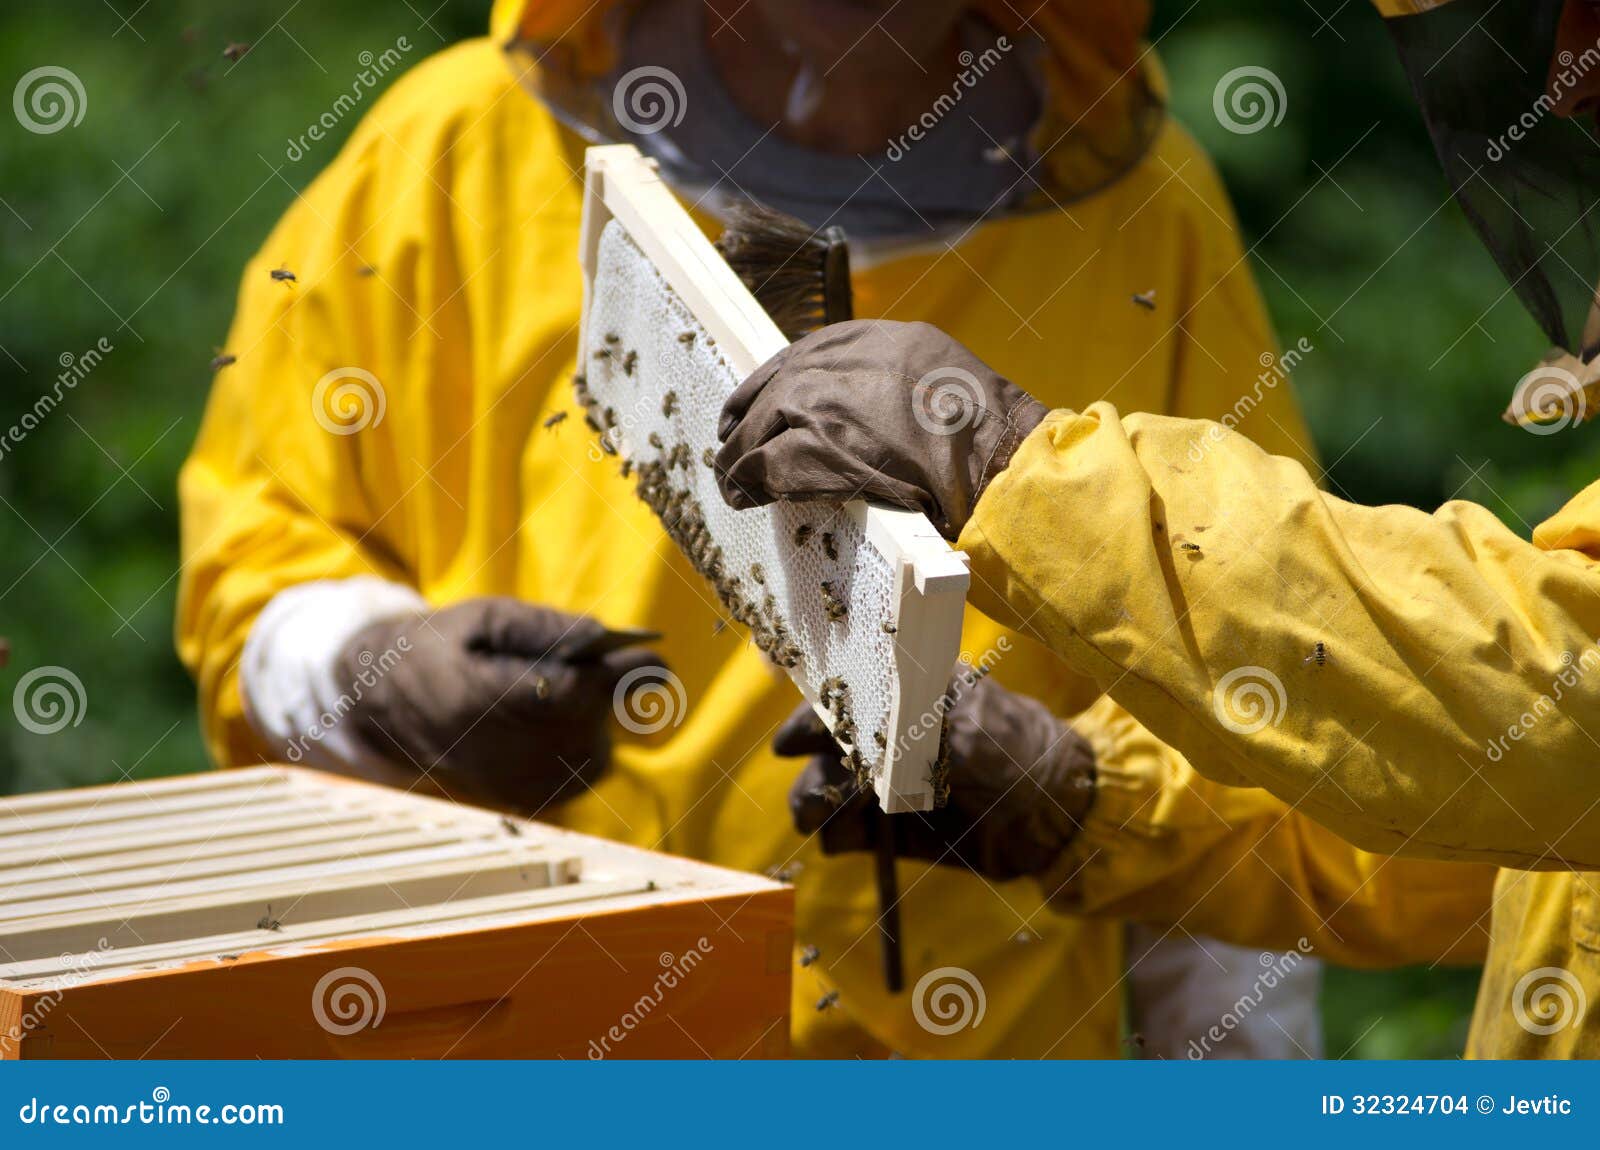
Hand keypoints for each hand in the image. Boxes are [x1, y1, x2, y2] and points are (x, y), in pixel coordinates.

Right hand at [331, 598, 666, 813]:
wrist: (386, 710)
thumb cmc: (440, 650)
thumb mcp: (482, 619)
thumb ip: (544, 625)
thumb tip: (601, 637)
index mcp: (494, 700)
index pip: (586, 690)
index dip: (629, 670)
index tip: (652, 650)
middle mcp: (509, 752)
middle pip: (600, 720)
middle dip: (615, 687)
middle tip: (618, 663)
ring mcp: (518, 783)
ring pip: (599, 749)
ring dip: (599, 718)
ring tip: (571, 692)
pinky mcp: (527, 800)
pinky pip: (584, 770)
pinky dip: (585, 743)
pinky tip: (559, 722)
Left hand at [715, 319, 1046, 538]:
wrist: (1000, 458)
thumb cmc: (990, 431)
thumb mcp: (942, 376)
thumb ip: (901, 382)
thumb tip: (880, 410)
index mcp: (876, 339)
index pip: (804, 354)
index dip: (775, 383)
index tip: (758, 403)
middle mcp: (842, 360)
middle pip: (774, 387)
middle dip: (747, 418)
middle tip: (730, 444)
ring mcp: (824, 401)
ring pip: (758, 427)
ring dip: (739, 456)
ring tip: (731, 480)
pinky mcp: (815, 447)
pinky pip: (762, 465)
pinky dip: (747, 481)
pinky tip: (742, 495)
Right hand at [778, 669, 1095, 880]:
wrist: (1059, 816)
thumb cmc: (1016, 756)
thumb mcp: (963, 734)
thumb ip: (904, 738)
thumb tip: (848, 752)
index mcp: (910, 695)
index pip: (846, 697)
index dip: (813, 717)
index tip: (790, 744)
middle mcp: (893, 736)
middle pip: (832, 748)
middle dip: (814, 770)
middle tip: (809, 797)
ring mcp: (891, 784)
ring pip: (833, 790)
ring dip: (817, 804)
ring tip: (815, 820)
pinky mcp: (894, 829)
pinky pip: (849, 831)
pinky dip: (836, 834)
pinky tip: (836, 838)